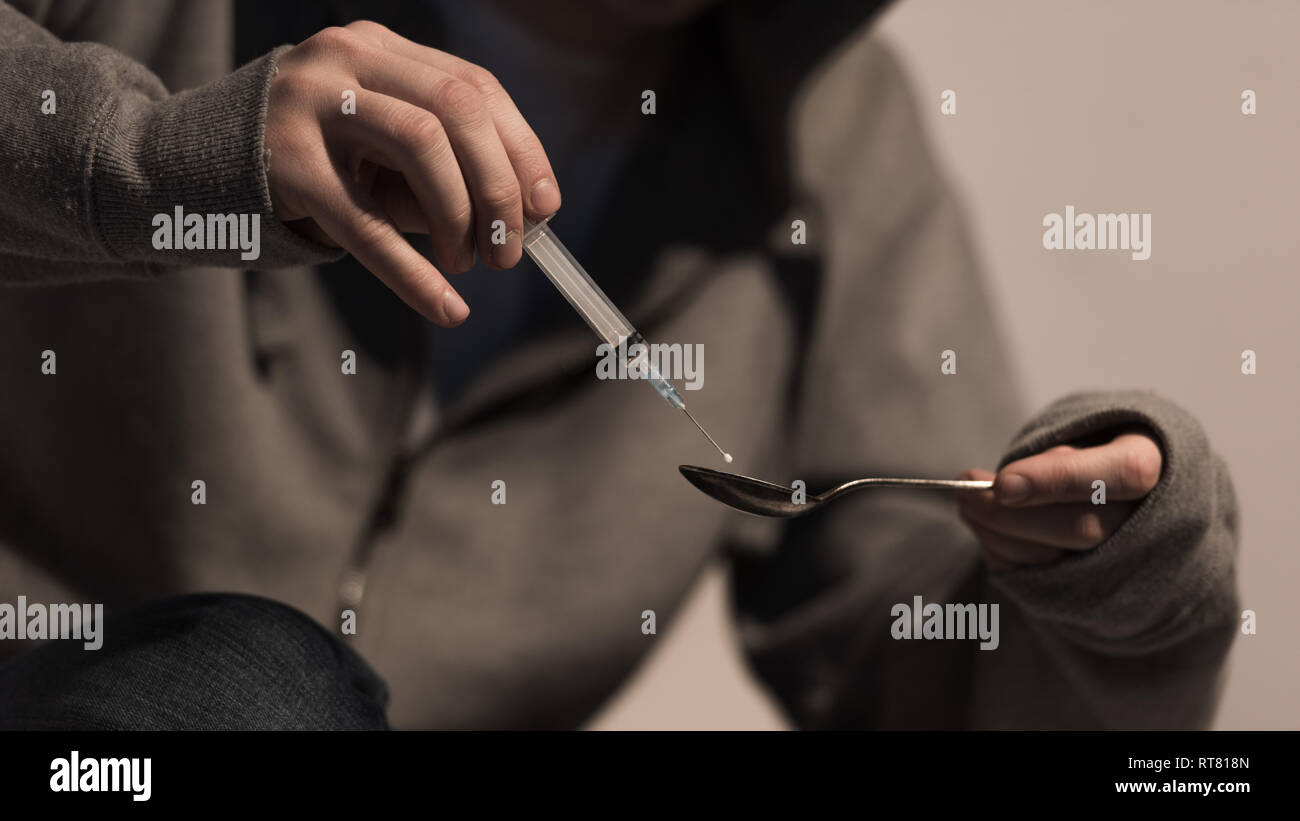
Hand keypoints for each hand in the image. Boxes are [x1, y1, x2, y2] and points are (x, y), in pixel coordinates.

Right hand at [265, 20, 561, 325]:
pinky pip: (366, 223)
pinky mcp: (285, 162)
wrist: (190, 167)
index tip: (546, 206)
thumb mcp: (376, 151)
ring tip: (468, 265)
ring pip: (422, 145)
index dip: (520, 148)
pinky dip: (414, 273)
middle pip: (457, 109)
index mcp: (379, 50)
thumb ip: (442, 173)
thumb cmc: (308, 163)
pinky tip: (445, 307)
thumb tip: (520, 219)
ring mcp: (311, 104)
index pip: (473, 87)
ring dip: (461, 216)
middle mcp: (347, 61)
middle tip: (510, 250)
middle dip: (499, 186)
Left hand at [956, 430, 1162, 571]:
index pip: (1125, 474)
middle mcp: (1151, 519)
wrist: (1119, 491)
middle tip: (966, 493)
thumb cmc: (1091, 449)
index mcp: (1153, 462)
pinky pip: (1036, 575)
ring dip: (997, 531)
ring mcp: (1125, 560)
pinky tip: (985, 525)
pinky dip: (999, 549)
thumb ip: (1051, 456)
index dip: (1059, 480)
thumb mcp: (1081, 431)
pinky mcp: (1092, 587)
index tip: (1003, 484)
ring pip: (1056, 558)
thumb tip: (999, 487)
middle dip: (1012, 516)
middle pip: (1083, 528)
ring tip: (969, 501)